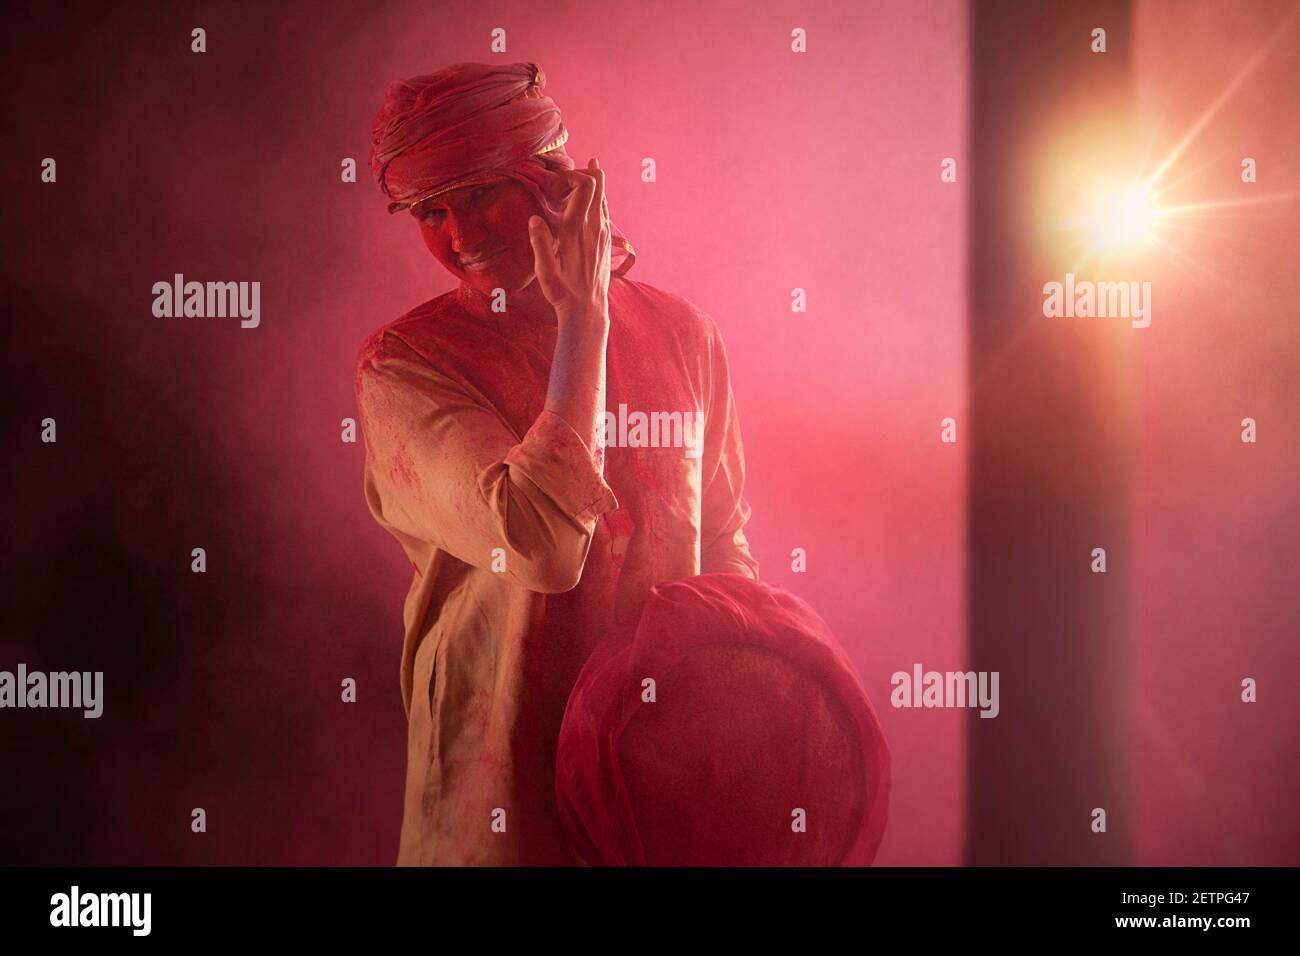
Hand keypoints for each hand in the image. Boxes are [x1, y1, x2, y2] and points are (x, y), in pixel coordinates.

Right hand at [528, 158, 611, 324]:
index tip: (554, 183)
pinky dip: (594, 197)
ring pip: (603, 193)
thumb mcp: (545, 272)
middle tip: (561, 182)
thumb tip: (534, 219)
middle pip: (599, 181)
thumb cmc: (562, 292)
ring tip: (569, 183)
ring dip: (588, 184)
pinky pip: (604, 207)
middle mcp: (594, 226)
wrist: (588, 310)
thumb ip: (540, 244)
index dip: (571, 174)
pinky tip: (584, 197)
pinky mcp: (606, 238)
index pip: (586, 185)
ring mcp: (603, 231)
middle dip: (580, 172)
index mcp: (577, 230)